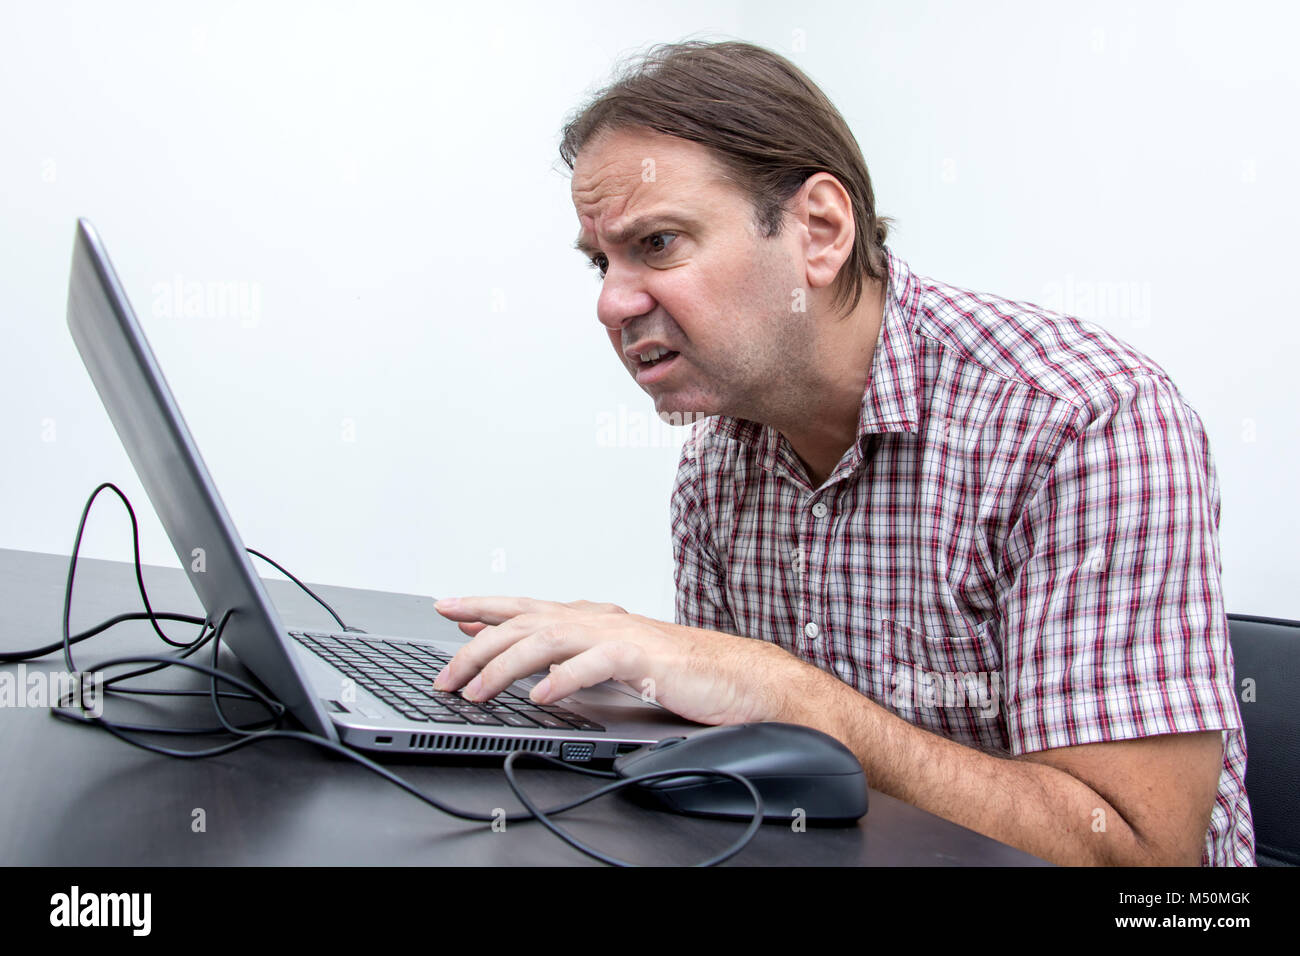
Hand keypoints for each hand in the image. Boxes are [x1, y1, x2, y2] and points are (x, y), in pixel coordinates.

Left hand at [431, 595, 810, 726]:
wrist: (738, 676)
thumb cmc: (678, 672)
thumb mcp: (610, 661)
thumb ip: (568, 655)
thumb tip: (521, 659)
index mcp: (590, 618)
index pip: (524, 606)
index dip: (482, 606)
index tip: (445, 608)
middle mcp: (599, 618)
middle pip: (523, 622)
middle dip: (476, 647)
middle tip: (445, 676)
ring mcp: (620, 635)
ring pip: (548, 639)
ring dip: (505, 666)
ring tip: (477, 692)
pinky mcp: (643, 658)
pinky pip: (596, 664)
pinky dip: (563, 679)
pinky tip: (541, 696)